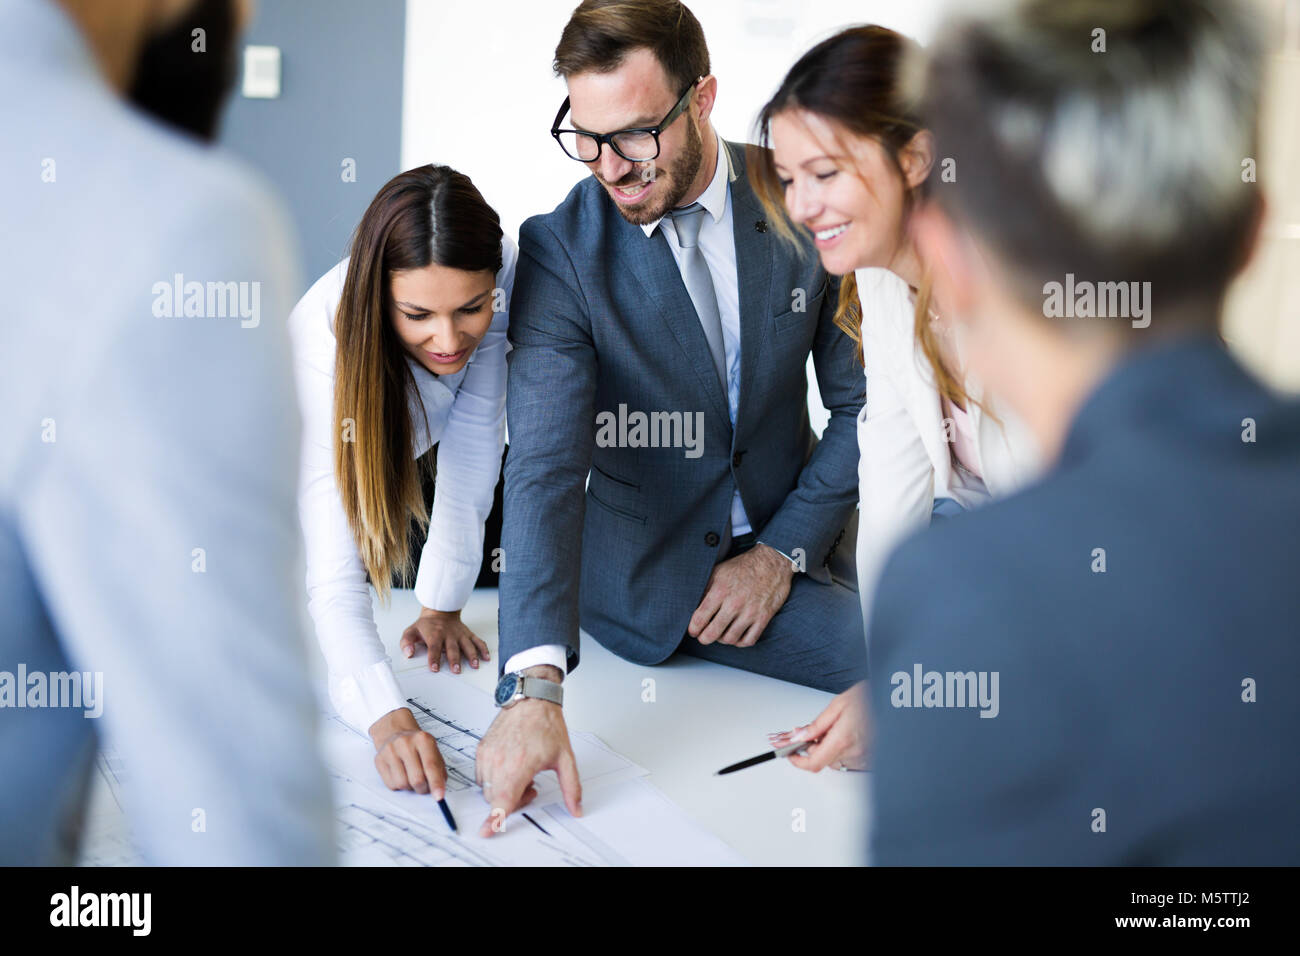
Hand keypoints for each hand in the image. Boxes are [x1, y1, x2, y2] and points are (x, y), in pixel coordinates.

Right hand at [369, 707, 448, 796]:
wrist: (395, 732)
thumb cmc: (417, 745)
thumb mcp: (433, 751)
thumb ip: (438, 770)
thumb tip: (439, 790)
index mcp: (423, 740)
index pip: (431, 765)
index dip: (436, 784)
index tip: (439, 796)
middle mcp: (405, 743)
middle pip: (417, 779)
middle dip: (423, 789)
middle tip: (424, 787)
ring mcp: (390, 751)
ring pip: (403, 784)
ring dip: (410, 787)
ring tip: (411, 777)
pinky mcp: (379, 759)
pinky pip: (391, 784)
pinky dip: (399, 785)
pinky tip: (401, 774)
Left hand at [400, 607, 489, 673]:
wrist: (440, 611)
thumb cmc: (426, 625)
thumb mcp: (411, 631)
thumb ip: (407, 642)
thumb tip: (408, 653)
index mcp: (434, 635)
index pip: (434, 648)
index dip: (434, 658)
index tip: (434, 668)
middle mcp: (449, 635)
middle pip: (452, 648)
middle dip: (455, 660)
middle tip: (456, 670)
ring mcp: (460, 635)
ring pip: (467, 645)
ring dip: (472, 655)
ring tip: (475, 665)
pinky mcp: (468, 634)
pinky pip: (477, 641)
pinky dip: (483, 649)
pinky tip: (486, 658)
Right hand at [474, 666, 580, 836]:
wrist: (531, 699)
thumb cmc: (546, 724)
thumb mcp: (565, 758)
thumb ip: (571, 787)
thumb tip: (576, 808)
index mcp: (520, 764)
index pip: (502, 800)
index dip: (495, 819)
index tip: (487, 830)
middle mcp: (499, 760)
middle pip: (496, 798)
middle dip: (512, 800)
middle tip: (531, 786)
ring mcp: (488, 754)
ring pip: (487, 789)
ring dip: (503, 789)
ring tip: (522, 772)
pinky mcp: (481, 749)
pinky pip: (481, 776)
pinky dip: (494, 778)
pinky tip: (510, 766)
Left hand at [688, 542, 793, 646]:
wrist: (772, 563)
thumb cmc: (743, 567)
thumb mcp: (719, 572)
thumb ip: (705, 589)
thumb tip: (693, 605)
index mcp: (720, 590)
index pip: (700, 618)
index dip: (693, 628)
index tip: (693, 631)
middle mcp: (734, 603)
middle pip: (713, 633)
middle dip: (704, 638)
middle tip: (703, 637)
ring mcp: (750, 612)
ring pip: (730, 639)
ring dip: (722, 640)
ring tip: (720, 634)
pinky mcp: (763, 618)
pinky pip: (748, 640)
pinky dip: (740, 642)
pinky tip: (736, 636)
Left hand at [770, 681, 870, 771]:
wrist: (891, 700)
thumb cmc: (870, 698)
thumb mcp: (837, 705)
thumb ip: (816, 725)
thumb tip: (798, 736)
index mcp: (843, 739)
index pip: (813, 762)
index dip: (797, 761)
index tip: (789, 753)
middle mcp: (854, 752)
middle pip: (822, 759)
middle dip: (813, 746)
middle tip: (812, 731)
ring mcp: (863, 758)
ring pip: (834, 759)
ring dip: (828, 747)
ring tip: (835, 728)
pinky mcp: (868, 759)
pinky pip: (847, 759)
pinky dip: (841, 749)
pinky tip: (845, 734)